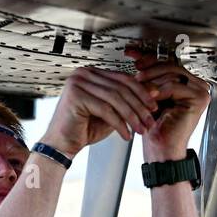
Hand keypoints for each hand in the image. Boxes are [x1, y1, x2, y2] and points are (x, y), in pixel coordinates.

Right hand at [41, 66, 158, 156]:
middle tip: (150, 121)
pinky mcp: (76, 96)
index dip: (142, 92)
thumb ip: (129, 100)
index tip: (154, 106)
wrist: (62, 144)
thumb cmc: (84, 128)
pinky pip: (106, 110)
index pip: (123, 78)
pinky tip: (126, 135)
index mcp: (92, 73)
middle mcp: (83, 73)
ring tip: (141, 130)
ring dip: (132, 116)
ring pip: (115, 98)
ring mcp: (78, 82)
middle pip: (121, 87)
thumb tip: (154, 90)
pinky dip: (119, 124)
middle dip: (139, 106)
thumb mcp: (113, 112)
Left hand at [125, 46, 209, 161]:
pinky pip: (174, 86)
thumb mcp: (148, 95)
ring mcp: (200, 91)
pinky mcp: (199, 98)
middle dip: (149, 68)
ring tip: (139, 86)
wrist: (161, 149)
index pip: (167, 62)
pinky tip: (151, 96)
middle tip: (135, 73)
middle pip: (170, 65)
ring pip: (171, 74)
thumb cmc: (155, 127)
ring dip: (152, 80)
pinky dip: (159, 90)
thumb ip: (148, 76)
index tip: (131, 54)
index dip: (148, 57)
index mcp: (187, 82)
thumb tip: (136, 56)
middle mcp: (197, 85)